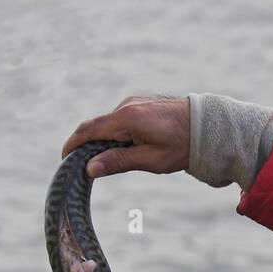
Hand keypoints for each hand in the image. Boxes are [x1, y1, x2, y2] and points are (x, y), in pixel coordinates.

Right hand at [62, 95, 189, 176]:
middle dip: (86, 146)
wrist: (208, 126)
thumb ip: (118, 161)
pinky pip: (120, 121)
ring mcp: (134, 104)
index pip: (88, 131)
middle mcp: (126, 107)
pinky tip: (124, 150)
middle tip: (81, 167)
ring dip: (103, 142)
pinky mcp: (141, 106)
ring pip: (108, 125)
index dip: (73, 145)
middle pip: (96, 127)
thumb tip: (90, 168)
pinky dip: (115, 135)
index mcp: (126, 118)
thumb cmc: (182, 145)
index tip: (64, 159)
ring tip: (107, 163)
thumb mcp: (150, 159)